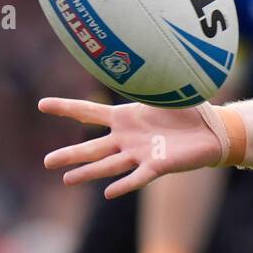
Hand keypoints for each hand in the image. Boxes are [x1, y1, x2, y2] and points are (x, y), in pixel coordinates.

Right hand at [39, 98, 222, 197]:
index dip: (66, 108)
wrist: (210, 131)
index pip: (89, 113)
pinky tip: (108, 192)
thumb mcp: (162, 93)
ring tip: (66, 180)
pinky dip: (124, 184)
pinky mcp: (157, 165)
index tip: (42, 105)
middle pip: (93, 148)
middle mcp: (127, 139)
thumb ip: (146, 84)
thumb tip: (135, 60)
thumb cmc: (185, 111)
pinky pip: (137, 177)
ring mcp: (140, 154)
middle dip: (70, 155)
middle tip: (46, 162)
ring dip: (88, 173)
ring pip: (109, 165)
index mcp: (125, 118)